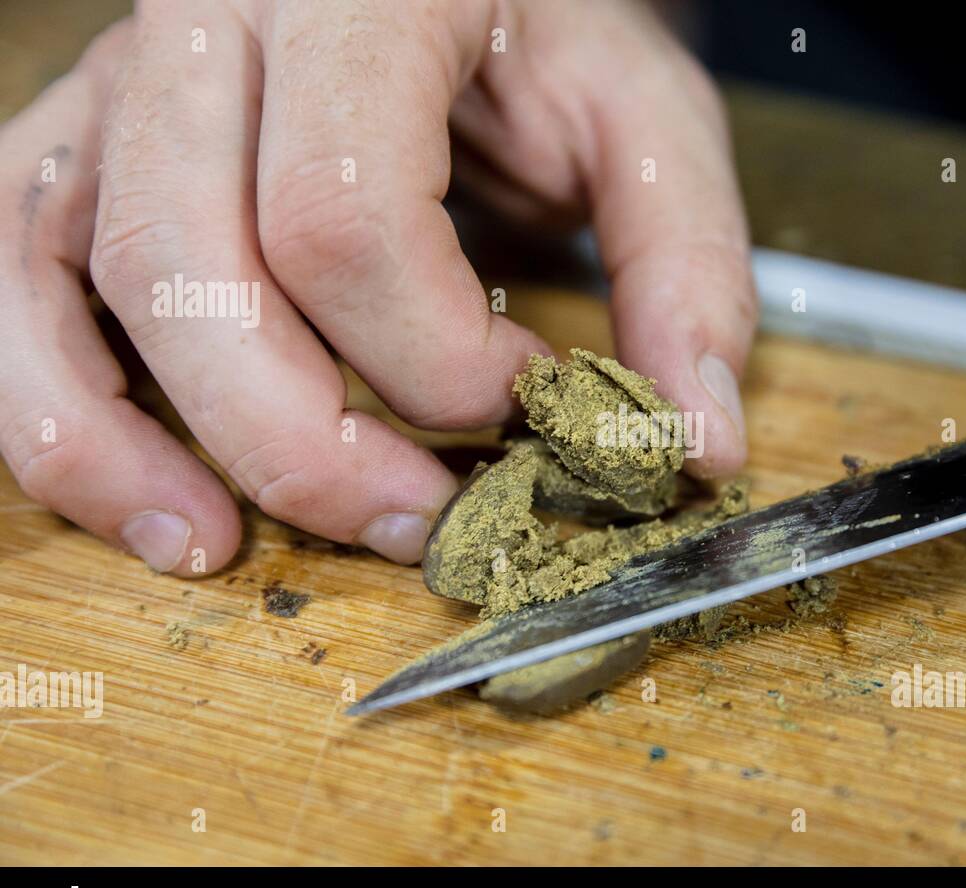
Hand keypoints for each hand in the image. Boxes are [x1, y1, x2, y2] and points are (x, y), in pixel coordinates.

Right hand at [0, 0, 754, 575]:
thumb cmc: (541, 35)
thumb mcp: (643, 123)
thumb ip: (685, 270)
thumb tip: (689, 442)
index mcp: (354, 0)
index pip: (343, 219)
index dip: (436, 359)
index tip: (530, 406)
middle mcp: (207, 33)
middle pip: (196, 270)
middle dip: (311, 441)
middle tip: (420, 523)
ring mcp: (119, 90)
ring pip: (80, 284)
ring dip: (146, 450)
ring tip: (227, 548)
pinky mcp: (76, 153)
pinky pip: (10, 290)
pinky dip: (58, 420)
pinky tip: (151, 507)